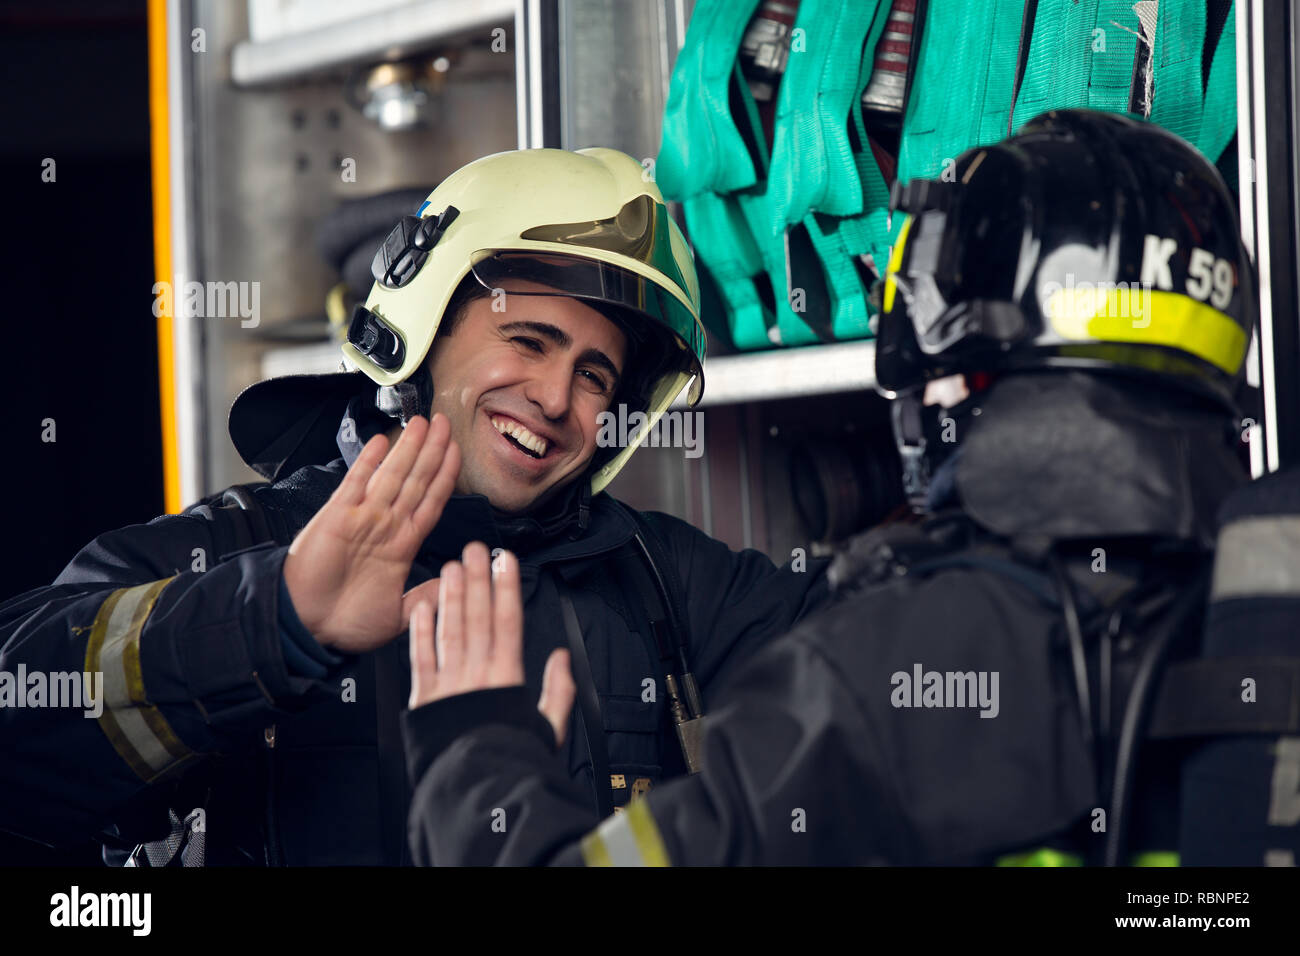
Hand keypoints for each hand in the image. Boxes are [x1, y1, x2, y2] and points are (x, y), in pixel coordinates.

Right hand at [282, 413, 460, 652]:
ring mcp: (362, 518)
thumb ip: (428, 597)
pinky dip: (368, 461)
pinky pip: (356, 483)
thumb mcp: (399, 616)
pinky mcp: (336, 517)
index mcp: (402, 546)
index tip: (458, 452)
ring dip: (408, 448)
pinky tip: (381, 441)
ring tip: (424, 423)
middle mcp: (385, 526)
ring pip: (392, 475)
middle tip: (446, 423)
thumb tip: (457, 580)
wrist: (305, 627)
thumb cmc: (345, 623)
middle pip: (416, 480)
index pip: (431, 501)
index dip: (446, 476)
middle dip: (433, 450)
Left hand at [408, 542, 574, 747]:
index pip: (508, 622)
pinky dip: (420, 631)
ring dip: (451, 596)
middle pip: (478, 617)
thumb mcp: (549, 729)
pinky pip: (421, 658)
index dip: (506, 588)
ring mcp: (449, 684)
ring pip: (450, 630)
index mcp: (508, 679)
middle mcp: (477, 675)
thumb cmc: (511, 760)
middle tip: (475, 549)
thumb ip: (558, 692)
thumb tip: (563, 660)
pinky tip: (421, 608)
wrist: (477, 787)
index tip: (505, 562)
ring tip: (451, 567)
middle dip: (478, 580)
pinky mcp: (425, 699)